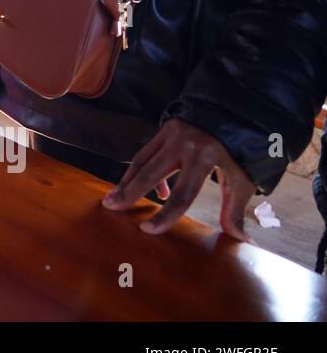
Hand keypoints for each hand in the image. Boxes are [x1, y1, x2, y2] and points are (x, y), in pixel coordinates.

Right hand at [102, 118, 256, 239]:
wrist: (233, 113)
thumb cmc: (239, 151)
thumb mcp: (241, 179)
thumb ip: (235, 209)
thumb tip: (241, 239)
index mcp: (205, 159)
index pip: (183, 194)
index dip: (165, 215)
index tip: (147, 229)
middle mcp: (184, 145)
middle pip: (150, 173)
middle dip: (129, 192)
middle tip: (110, 207)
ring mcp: (171, 134)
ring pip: (141, 161)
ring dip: (126, 181)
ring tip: (112, 198)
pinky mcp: (164, 129)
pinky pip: (146, 152)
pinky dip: (138, 170)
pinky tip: (137, 184)